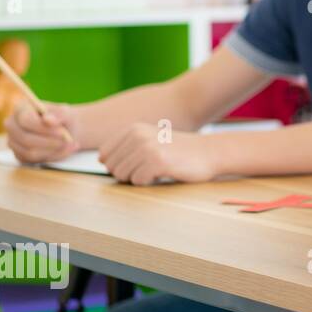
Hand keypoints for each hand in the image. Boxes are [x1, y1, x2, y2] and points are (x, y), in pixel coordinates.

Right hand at [5, 102, 79, 163]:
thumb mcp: (65, 112)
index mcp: (20, 109)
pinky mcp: (20, 155)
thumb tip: (48, 120)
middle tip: (69, 141)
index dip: (44, 128)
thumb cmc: (62, 118)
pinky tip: (64, 150)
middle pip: (26, 139)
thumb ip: (58, 114)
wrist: (65, 130)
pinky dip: (52, 157)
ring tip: (70, 145)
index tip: (62, 132)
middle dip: (50, 142)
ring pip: (30, 152)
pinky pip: (34, 161)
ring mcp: (13, 142)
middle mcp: (12, 125)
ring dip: (54, 150)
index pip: (26, 120)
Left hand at [98, 125, 219, 184]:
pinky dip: (149, 182)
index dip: (119, 165)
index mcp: (133, 129)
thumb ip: (126, 147)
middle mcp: (137, 136)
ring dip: (138, 178)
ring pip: (122, 176)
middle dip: (128, 173)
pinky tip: (164, 173)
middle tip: (150, 168)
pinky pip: (137, 181)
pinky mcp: (157, 162)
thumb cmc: (178, 151)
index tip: (138, 163)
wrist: (209, 152)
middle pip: (112, 167)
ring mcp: (147, 148)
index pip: (104, 155)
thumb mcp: (150, 140)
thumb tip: (102, 161)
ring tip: (157, 170)